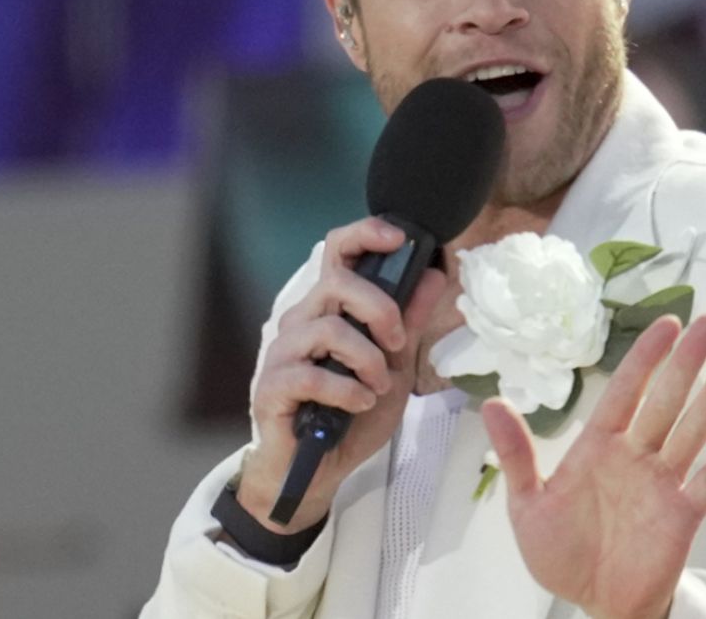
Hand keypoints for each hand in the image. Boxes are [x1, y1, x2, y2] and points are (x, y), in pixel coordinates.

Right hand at [238, 217, 448, 532]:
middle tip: (397, 344)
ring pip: (329, 329)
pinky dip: (347, 390)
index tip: (399, 238)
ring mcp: (284, 352)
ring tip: (378, 386)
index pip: (338, 250)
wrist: (319, 471)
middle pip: (337, 282)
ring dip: (367, 360)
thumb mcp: (395, 365)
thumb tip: (433, 273)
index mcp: (331, 308)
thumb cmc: (352, 414)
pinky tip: (359, 403)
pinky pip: (311, 374)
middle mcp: (302, 320)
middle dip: (380, 308)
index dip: (366, 234)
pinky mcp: (272, 386)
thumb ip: (410, 321)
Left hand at [482, 315, 705, 618]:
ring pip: (695, 428)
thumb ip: (516, 455)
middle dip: (688, 360)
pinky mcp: (684, 515)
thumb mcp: (528, 505)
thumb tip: (490, 403)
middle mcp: (636, 456)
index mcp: (599, 447)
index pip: (625, 390)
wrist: (593, 603)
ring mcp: (663, 483)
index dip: (645, 357)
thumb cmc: (562, 553)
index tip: (666, 323)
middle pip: (666, 399)